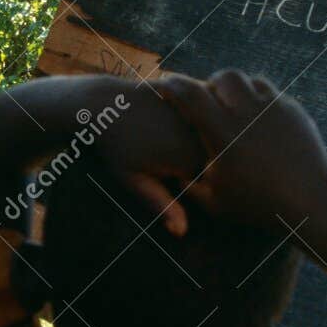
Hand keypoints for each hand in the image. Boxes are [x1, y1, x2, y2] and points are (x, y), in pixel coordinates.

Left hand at [84, 76, 206, 236]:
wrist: (105, 103)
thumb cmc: (116, 147)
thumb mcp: (132, 179)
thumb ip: (160, 204)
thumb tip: (182, 233)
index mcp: (187, 159)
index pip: (215, 184)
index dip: (197, 184)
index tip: (169, 173)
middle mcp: (199, 135)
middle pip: (221, 159)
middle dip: (206, 161)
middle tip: (163, 148)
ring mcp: (202, 112)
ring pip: (221, 135)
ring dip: (208, 137)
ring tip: (166, 132)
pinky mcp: (199, 92)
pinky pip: (214, 114)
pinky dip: (205, 118)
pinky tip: (176, 116)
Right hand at [159, 69, 326, 227]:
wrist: (312, 204)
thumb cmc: (257, 207)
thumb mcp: (215, 202)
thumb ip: (189, 186)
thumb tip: (175, 172)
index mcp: (223, 133)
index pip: (190, 93)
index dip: (173, 85)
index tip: (165, 86)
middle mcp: (249, 113)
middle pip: (224, 77)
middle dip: (212, 83)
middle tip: (208, 98)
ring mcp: (275, 109)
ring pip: (250, 80)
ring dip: (237, 89)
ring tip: (232, 107)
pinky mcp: (294, 111)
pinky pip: (272, 93)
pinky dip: (259, 100)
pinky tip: (256, 120)